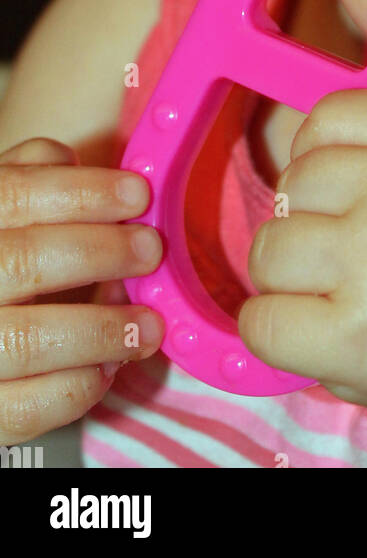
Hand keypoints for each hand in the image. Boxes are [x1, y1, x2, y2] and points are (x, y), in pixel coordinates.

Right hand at [0, 138, 164, 444]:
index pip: (15, 195)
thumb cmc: (0, 260)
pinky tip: (109, 366)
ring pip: (26, 339)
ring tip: (148, 322)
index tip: (139, 193)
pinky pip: (26, 408)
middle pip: (23, 262)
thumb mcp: (1, 209)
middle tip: (151, 250)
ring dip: (101, 328)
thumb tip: (73, 158)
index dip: (81, 192)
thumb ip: (30, 177)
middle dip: (100, 252)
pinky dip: (78, 386)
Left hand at [238, 89, 366, 441]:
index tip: (341, 192)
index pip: (327, 116)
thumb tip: (302, 146)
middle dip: (307, 222)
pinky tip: (314, 336)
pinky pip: (261, 322)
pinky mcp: (353, 337)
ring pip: (268, 251)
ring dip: (288, 280)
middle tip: (350, 258)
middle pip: (291, 186)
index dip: (320, 156)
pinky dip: (274, 331)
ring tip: (336, 298)